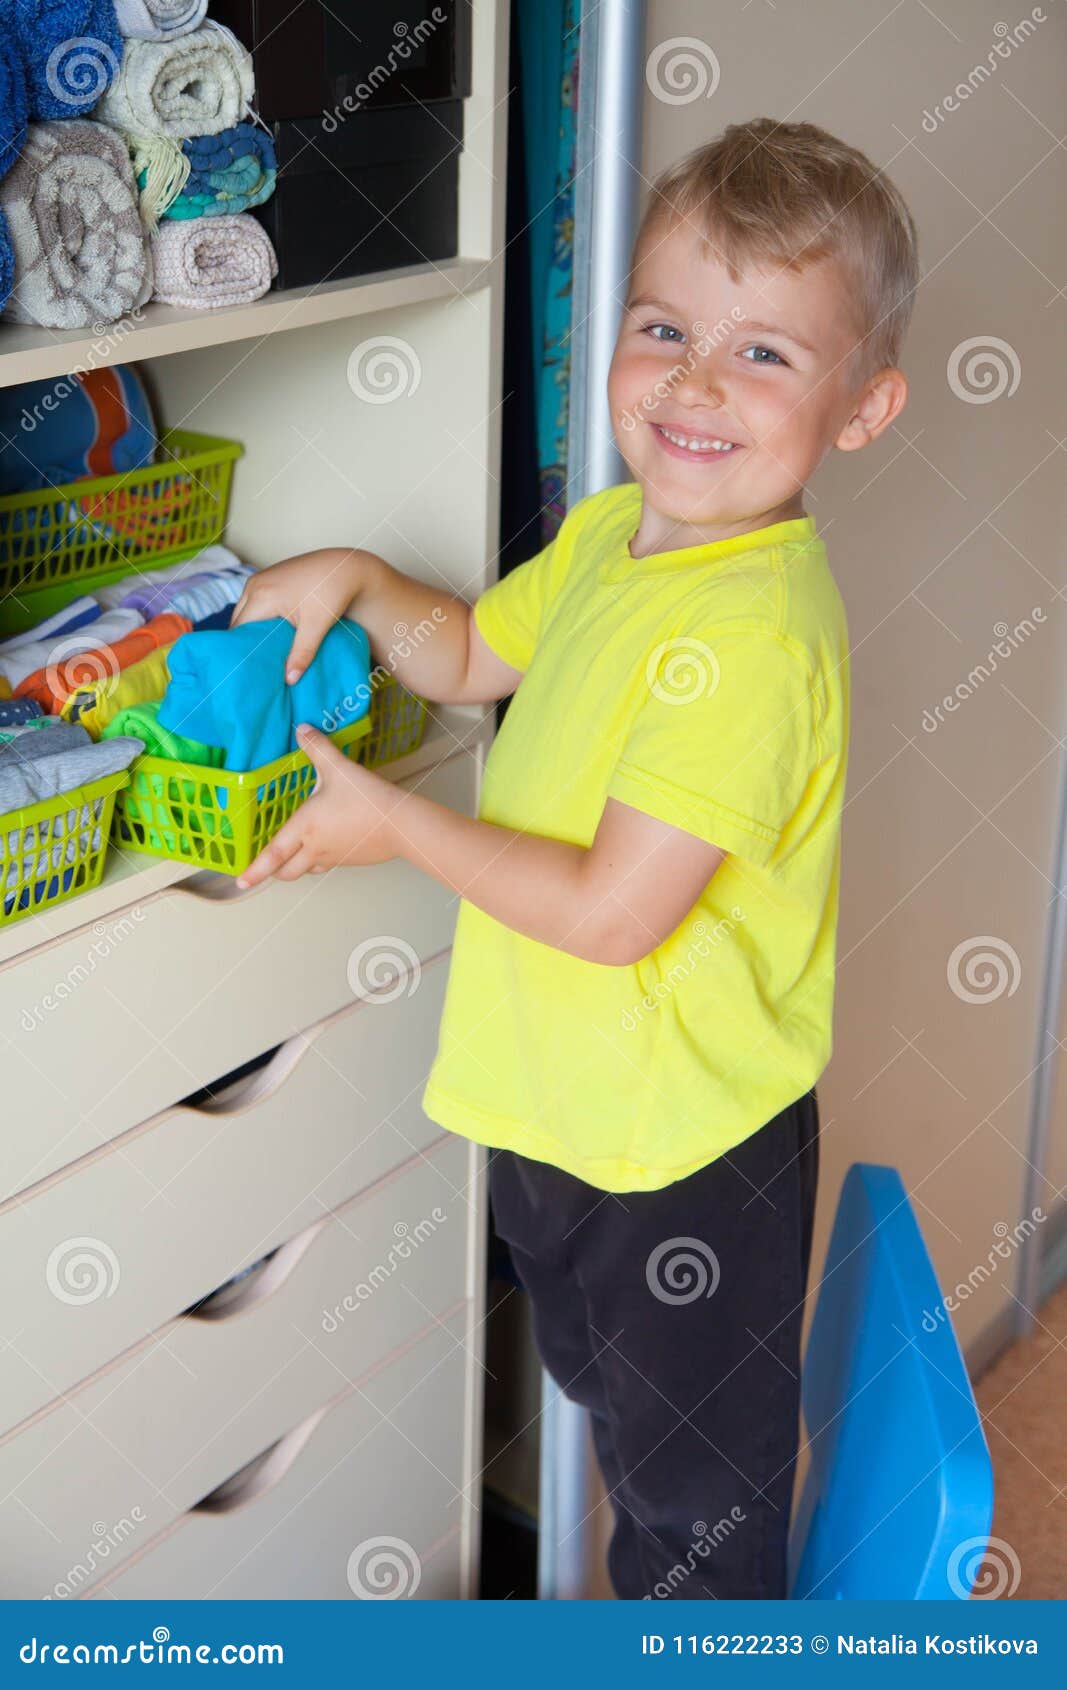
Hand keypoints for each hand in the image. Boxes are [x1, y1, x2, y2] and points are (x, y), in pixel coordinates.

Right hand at [230, 548, 368, 681]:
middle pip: (238, 621)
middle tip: (254, 667)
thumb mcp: (317, 625)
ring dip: (251, 630)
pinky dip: (258, 618)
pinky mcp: (268, 578)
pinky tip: (270, 635)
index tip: (248, 670)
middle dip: (244, 642)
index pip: (239, 630)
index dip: (242, 650)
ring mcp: (260, 579)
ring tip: (262, 653)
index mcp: (261, 595)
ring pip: (245, 611)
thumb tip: (290, 681)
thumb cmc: (331, 592)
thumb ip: (302, 653)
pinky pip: (254, 602)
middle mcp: (254, 584)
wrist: (345, 566)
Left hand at [235, 724, 399, 887]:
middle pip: (286, 871)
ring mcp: (334, 857)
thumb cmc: (367, 798)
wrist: (401, 824)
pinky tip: (326, 845)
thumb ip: (317, 748)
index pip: (273, 854)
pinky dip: (319, 860)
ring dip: (296, 866)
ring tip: (294, 856)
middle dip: (274, 871)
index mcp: (305, 827)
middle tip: (266, 867)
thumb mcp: (338, 768)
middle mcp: (315, 847)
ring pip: (306, 870)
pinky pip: (327, 865)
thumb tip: (301, 729)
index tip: (240, 881)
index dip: (254, 869)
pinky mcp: (351, 860)